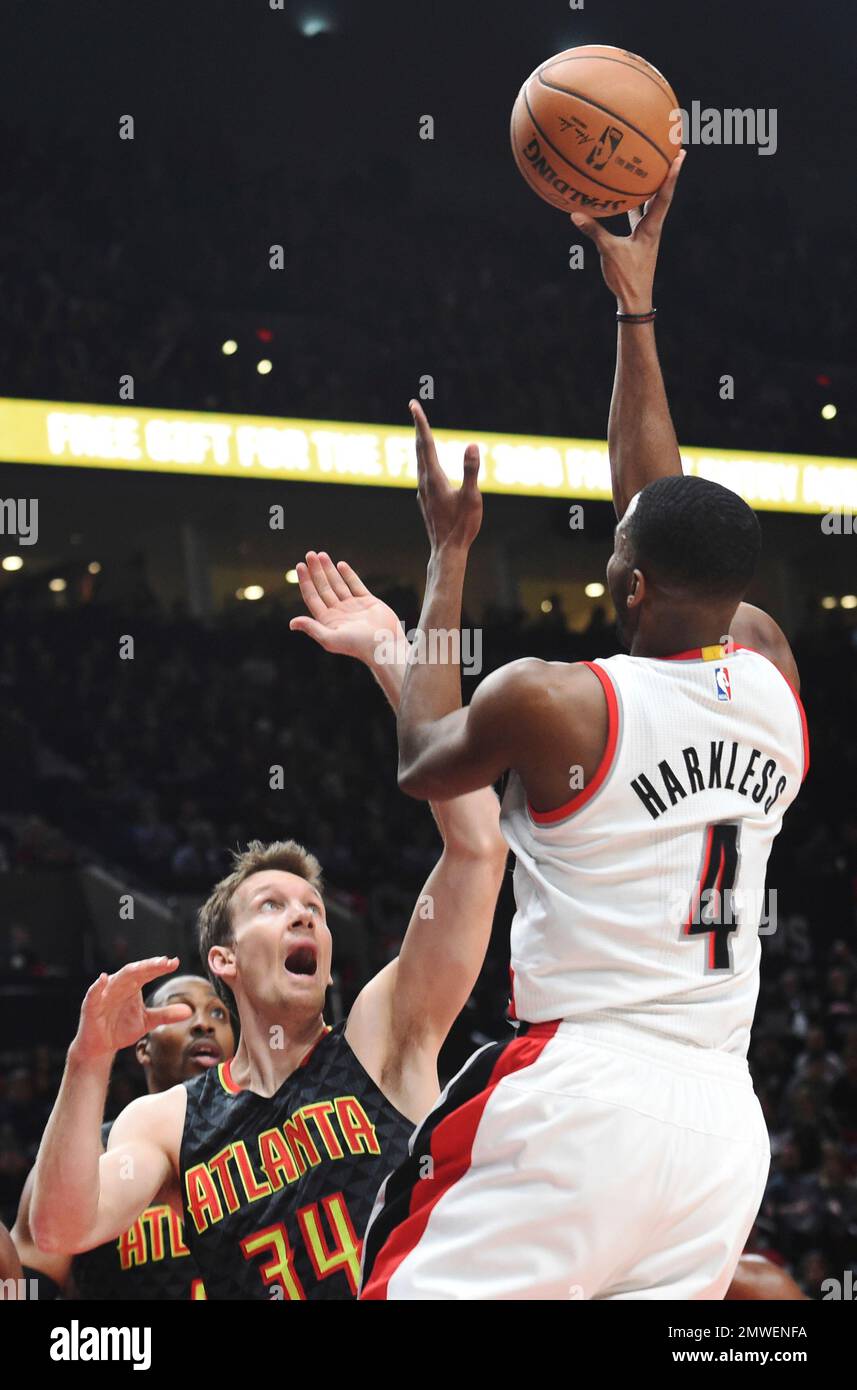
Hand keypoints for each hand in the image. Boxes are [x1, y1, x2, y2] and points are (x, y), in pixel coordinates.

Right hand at [72, 958, 191, 1061]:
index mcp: (133, 986)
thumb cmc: (122, 1028)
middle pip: (134, 971)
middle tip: (164, 962)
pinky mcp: (91, 1006)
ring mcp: (104, 994)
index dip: (160, 967)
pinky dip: (97, 986)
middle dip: (149, 966)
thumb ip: (166, 1014)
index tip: (175, 962)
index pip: (148, 972)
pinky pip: (93, 993)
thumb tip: (189, 1010)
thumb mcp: (147, 1021)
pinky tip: (103, 978)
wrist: (101, 1047)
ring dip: (128, 972)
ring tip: (142, 967)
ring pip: (116, 979)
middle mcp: (119, 985)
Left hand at [289, 552, 404, 664]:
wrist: (385, 644)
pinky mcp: (368, 602)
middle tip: (310, 554)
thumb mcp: (330, 639)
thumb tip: (292, 623)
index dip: (305, 581)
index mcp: (328, 620)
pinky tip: (340, 564)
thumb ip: (311, 628)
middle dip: (316, 571)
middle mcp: (339, 612)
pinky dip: (348, 574)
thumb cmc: (357, 645)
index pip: (313, 597)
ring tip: (321, 555)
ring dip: (329, 570)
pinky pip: (356, 585)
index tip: (300, 566)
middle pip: (323, 588)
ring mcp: (353, 606)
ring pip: (338, 584)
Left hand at [410, 401, 481, 554]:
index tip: (413, 405)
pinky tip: (427, 463)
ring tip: (420, 430)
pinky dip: (425, 459)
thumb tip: (472, 445)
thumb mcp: (472, 497)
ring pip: (420, 461)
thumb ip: (471, 470)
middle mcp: (425, 482)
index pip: (426, 443)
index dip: (420, 422)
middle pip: (420, 448)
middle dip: (418, 427)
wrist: (447, 550)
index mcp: (434, 478)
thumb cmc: (462, 525)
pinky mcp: (426, 500)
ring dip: (420, 442)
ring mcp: (423, 492)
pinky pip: (423, 472)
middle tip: (414, 408)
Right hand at [570, 149, 685, 313]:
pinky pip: (638, 216)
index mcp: (651, 228)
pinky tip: (627, 195)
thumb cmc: (626, 277)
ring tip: (652, 166)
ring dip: (653, 186)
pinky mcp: (639, 240)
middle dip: (667, 174)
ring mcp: (647, 234)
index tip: (680, 155)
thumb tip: (575, 214)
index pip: (664, 196)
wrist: (635, 300)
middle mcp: (653, 227)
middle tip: (672, 152)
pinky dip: (634, 203)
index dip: (672, 175)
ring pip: (652, 204)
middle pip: (663, 194)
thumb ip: (594, 231)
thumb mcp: (608, 252)